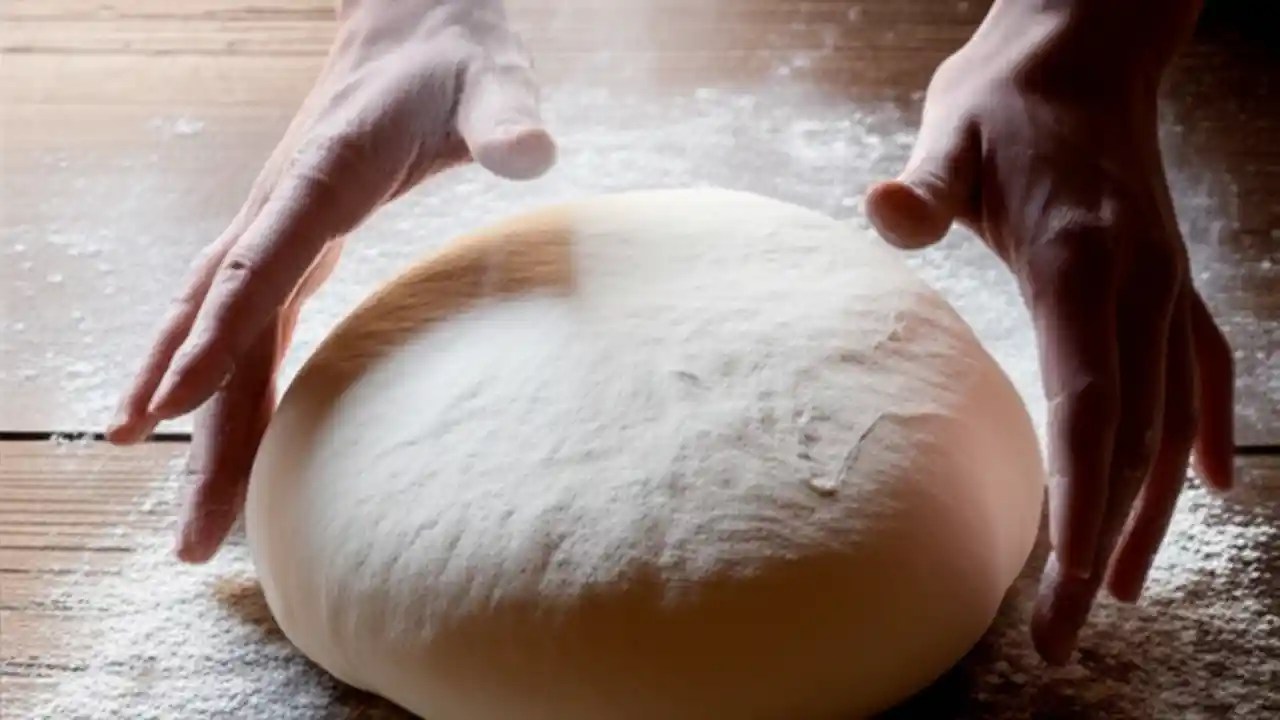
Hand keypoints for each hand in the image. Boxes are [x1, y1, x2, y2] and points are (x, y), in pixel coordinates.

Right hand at [107, 0, 554, 562]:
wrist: (413, 19)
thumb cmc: (453, 53)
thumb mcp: (489, 77)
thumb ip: (506, 114)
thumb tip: (533, 150)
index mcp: (321, 176)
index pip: (257, 263)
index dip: (214, 336)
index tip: (167, 409)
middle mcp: (281, 206)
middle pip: (221, 324)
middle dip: (195, 424)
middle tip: (189, 531)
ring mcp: (279, 223)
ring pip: (217, 329)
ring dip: (190, 416)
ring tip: (179, 506)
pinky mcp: (293, 237)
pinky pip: (241, 319)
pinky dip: (214, 376)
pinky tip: (197, 425)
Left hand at [865, 0, 1233, 663]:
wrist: (1082, 50)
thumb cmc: (1006, 97)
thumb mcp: (952, 130)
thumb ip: (927, 182)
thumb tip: (886, 213)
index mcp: (1084, 264)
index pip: (1089, 408)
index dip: (1082, 501)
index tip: (1068, 582)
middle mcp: (1139, 285)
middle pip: (1128, 438)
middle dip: (1099, 542)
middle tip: (1063, 633)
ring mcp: (1161, 284)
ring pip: (1169, 421)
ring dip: (1146, 510)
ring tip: (1115, 590)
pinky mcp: (1164, 278)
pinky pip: (1201, 369)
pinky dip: (1205, 432)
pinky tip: (1211, 489)